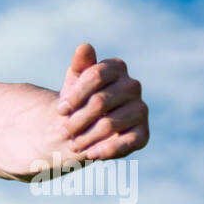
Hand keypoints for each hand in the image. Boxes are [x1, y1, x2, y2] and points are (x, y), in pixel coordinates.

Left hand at [55, 42, 149, 161]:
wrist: (82, 128)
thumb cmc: (77, 102)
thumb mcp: (73, 83)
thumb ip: (79, 66)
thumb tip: (84, 48)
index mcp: (116, 68)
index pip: (95, 75)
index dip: (74, 95)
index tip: (60, 110)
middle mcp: (133, 86)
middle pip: (99, 102)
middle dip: (76, 119)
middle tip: (63, 132)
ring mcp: (140, 109)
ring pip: (109, 124)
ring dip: (85, 137)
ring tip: (73, 144)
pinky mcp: (143, 134)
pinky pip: (128, 142)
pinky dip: (107, 150)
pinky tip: (90, 155)